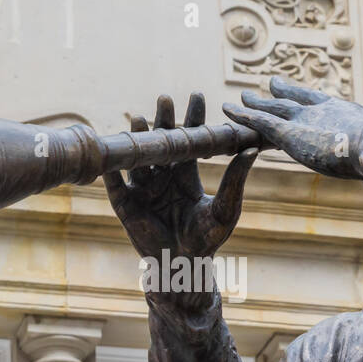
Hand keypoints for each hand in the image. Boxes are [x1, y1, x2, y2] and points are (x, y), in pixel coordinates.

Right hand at [103, 92, 256, 280]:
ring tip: (140, 117)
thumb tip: (252, 151)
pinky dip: (111, 171)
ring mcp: (142, 189)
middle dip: (163, 120)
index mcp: (185, 174)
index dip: (192, 118)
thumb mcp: (226, 207)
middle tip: (165, 99)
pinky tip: (110, 155)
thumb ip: (236, 179)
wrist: (184, 266)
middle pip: (161, 142)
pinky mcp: (125, 205)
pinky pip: (116, 185)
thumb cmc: (208, 239)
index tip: (197, 95)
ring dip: (139, 138)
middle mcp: (162, 176)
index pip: (189, 140)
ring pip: (139, 158)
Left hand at [223, 76, 362, 178]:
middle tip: (270, 84)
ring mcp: (303, 120)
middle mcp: (319, 112)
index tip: (301, 91)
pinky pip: (259, 120)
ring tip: (239, 98)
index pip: (319, 103)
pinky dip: (242, 114)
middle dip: (280, 94)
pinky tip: (226, 108)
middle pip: (293, 101)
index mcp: (342, 113)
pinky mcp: (287, 133)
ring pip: (272, 109)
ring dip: (254, 104)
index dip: (306, 98)